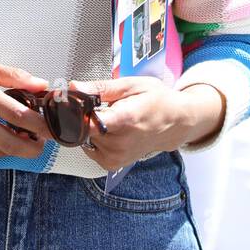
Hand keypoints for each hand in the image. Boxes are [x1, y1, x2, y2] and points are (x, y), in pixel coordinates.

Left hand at [67, 75, 220, 171]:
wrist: (175, 122)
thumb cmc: (157, 100)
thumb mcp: (131, 85)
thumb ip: (100, 88)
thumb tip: (74, 86)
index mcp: (125, 119)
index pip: (88, 123)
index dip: (77, 111)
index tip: (74, 101)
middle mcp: (120, 143)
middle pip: (84, 128)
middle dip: (86, 116)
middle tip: (103, 106)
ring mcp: (117, 156)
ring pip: (85, 138)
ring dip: (91, 127)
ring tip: (111, 118)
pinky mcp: (113, 164)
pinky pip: (90, 149)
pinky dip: (95, 139)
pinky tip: (110, 130)